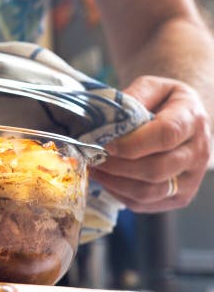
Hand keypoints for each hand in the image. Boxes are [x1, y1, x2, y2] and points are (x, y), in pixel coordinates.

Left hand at [92, 76, 211, 211]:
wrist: (185, 120)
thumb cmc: (164, 102)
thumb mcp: (152, 87)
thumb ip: (134, 97)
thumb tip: (110, 117)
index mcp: (192, 119)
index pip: (166, 135)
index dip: (132, 143)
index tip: (106, 144)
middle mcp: (198, 152)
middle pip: (157, 169)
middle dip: (118, 166)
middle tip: (93, 158)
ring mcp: (191, 179)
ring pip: (151, 191)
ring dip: (115, 183)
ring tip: (95, 169)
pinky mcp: (180, 197)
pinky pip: (146, 204)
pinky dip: (120, 194)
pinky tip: (106, 180)